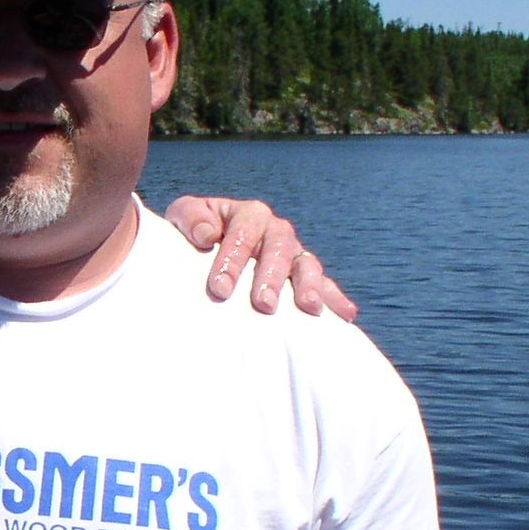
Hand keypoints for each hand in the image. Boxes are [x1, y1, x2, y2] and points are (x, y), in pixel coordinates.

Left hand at [160, 195, 358, 319]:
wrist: (205, 248)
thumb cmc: (193, 233)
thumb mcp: (184, 216)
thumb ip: (191, 217)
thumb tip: (208, 234)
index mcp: (248, 214)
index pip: (243, 232)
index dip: (233, 258)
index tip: (219, 287)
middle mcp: (275, 231)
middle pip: (279, 248)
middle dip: (271, 276)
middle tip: (262, 304)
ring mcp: (293, 253)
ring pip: (306, 264)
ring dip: (309, 285)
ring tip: (309, 308)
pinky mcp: (303, 275)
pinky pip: (325, 284)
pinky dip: (335, 298)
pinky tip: (345, 315)